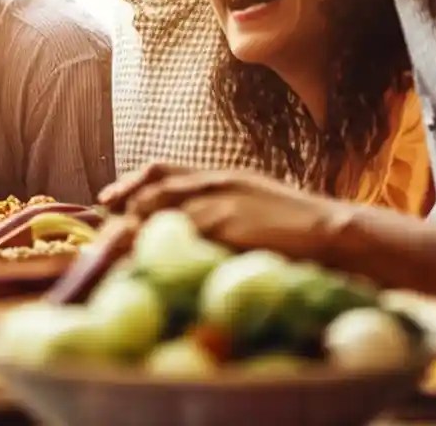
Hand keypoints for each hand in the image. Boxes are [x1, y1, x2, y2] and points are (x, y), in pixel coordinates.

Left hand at [99, 162, 347, 262]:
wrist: (331, 231)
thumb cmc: (300, 225)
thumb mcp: (257, 203)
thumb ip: (225, 207)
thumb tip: (197, 227)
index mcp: (222, 175)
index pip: (163, 170)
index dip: (131, 182)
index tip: (109, 198)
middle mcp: (214, 182)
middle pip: (151, 191)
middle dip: (123, 212)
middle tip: (105, 235)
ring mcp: (217, 203)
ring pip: (156, 213)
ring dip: (133, 234)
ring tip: (114, 254)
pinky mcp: (222, 225)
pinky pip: (176, 237)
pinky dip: (155, 250)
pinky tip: (143, 265)